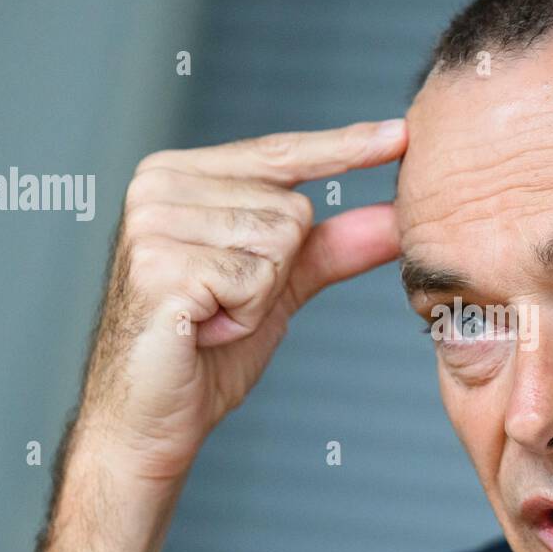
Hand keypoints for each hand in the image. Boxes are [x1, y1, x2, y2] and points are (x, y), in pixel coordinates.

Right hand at [28, 119, 406, 551]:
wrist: (151, 418)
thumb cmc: (207, 352)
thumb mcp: (280, 286)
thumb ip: (334, 246)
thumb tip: (396, 216)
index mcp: (182, 174)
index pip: (281, 151)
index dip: (344, 147)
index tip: (401, 133)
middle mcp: (159, 185)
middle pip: (291, 208)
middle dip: (277, 272)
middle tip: (224, 305)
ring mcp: (153, 221)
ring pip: (279, 242)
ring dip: (259, 298)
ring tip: (211, 317)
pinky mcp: (158, 265)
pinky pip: (255, 279)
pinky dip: (243, 317)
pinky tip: (200, 329)